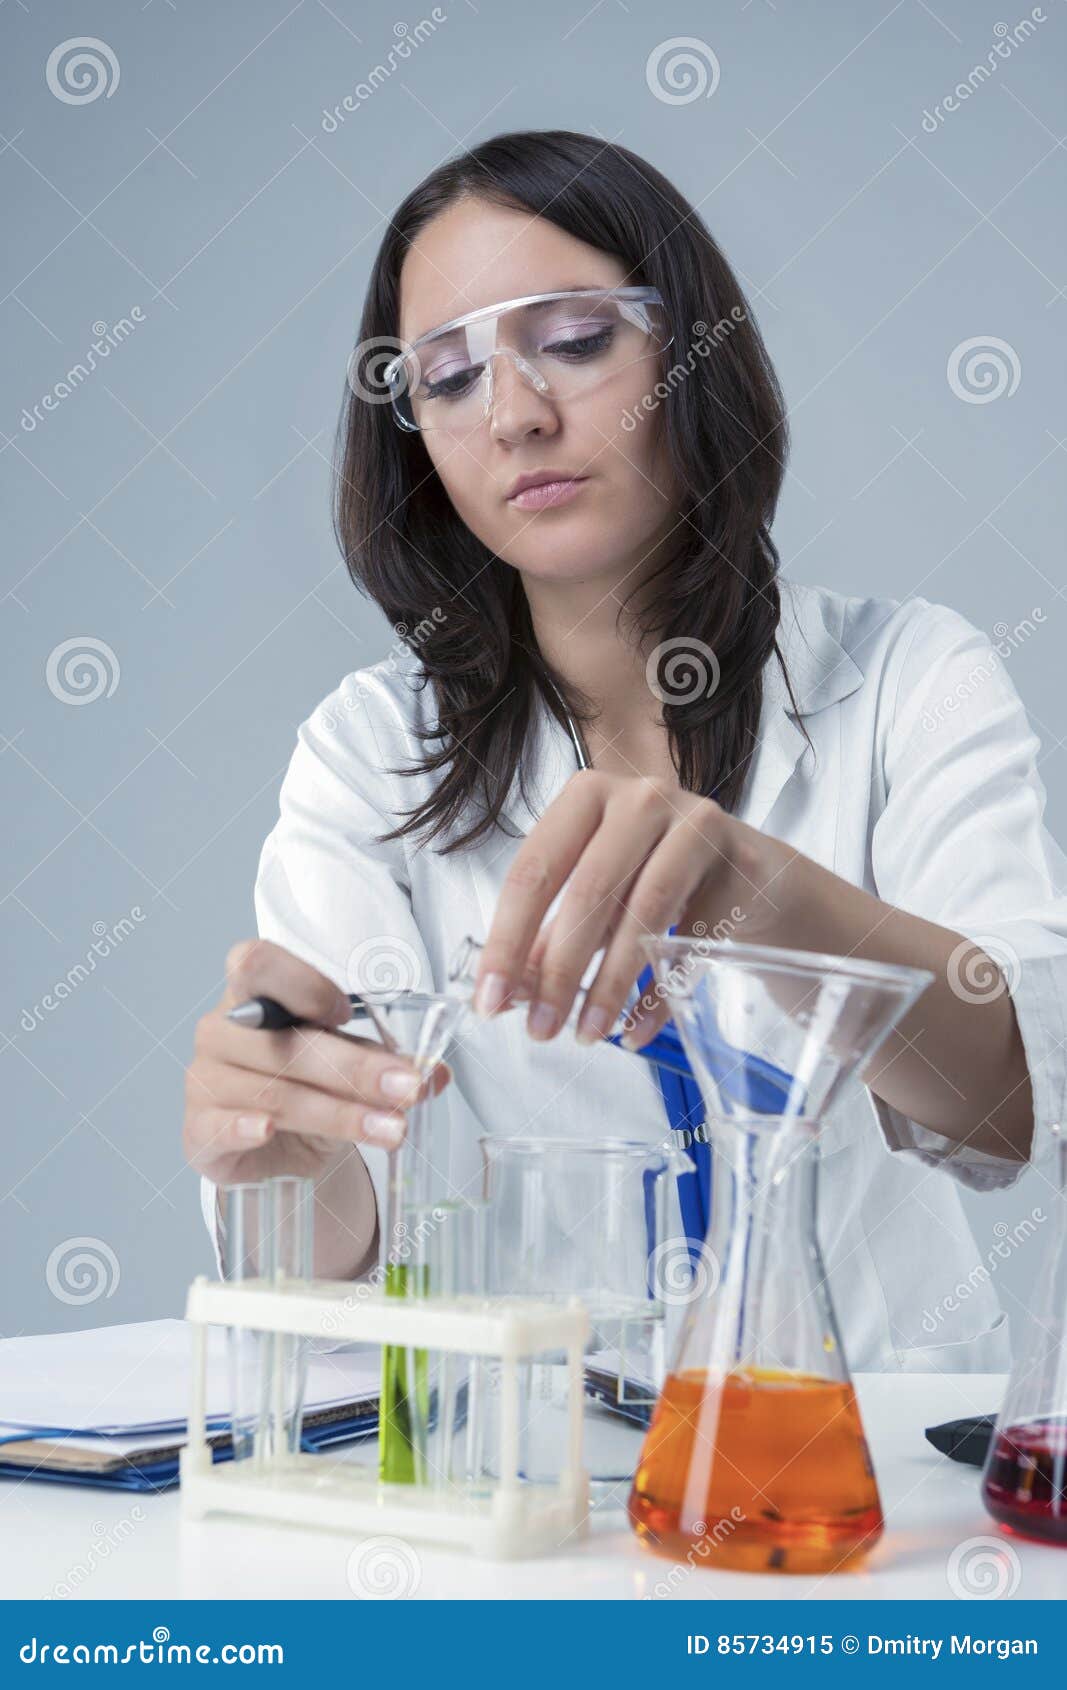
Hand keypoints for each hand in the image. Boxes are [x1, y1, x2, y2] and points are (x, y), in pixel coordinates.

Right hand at [183, 939, 448, 1187]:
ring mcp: (206, 1080)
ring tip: (391, 1130)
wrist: (277, 1148)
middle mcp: (221, 1030)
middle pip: (284, 1042)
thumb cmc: (308, 1086)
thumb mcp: (351, 1066)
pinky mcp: (199, 1130)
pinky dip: (245, 1127)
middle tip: (407, 1089)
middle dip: (355, 1067)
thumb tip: (436, 1072)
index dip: (302, 985)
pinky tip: (267, 1131)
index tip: (345, 1014)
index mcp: (253, 993)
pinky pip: (218, 1126)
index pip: (256, 963)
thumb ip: (387, 1061)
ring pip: (274, 1093)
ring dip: (339, 1114)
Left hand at [472, 769, 805, 1047]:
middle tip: (541, 1029)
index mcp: (586, 797)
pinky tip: (637, 1030)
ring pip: (643, 913)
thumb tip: (505, 995)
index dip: (506, 940)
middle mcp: (640, 798)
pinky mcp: (738, 862)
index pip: (534, 871)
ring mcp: (694, 824)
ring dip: (609, 985)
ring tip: (587, 1034)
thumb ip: (547, 938)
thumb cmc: (657, 878)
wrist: (749, 875)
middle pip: (589, 891)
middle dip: (559, 972)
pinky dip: (662, 994)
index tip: (490, 1001)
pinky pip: (693, 940)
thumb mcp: (595, 899)